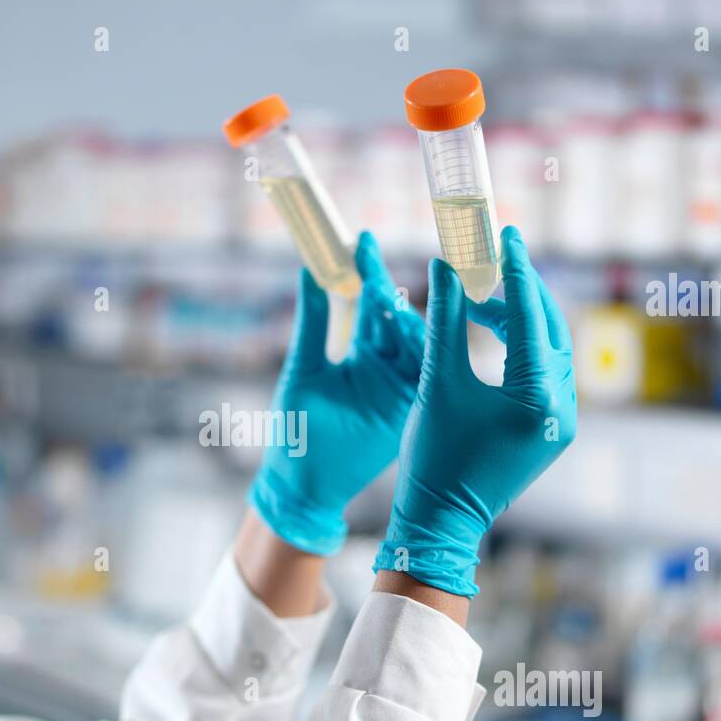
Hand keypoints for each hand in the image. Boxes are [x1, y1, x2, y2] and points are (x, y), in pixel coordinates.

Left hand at [247, 231, 424, 555]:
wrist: (301, 481)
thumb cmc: (297, 428)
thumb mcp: (304, 366)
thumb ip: (313, 320)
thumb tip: (309, 269)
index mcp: (362, 354)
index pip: (373, 303)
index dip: (369, 270)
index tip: (362, 239)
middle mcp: (387, 366)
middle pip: (397, 317)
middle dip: (388, 288)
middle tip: (373, 260)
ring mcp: (401, 386)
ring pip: (414, 342)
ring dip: (403, 317)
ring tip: (385, 295)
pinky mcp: (409, 408)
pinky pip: (424, 374)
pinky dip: (422, 351)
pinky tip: (413, 328)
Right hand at [373, 226, 575, 595]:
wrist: (440, 523)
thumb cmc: (433, 459)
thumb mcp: (437, 383)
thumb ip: (446, 321)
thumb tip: (448, 266)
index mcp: (538, 397)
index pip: (531, 316)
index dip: (515, 271)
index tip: (505, 235)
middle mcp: (561, 408)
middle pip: (550, 329)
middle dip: (521, 292)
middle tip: (493, 260)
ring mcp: (560, 422)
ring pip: (549, 351)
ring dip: (518, 320)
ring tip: (479, 299)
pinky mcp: (550, 431)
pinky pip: (544, 374)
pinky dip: (521, 348)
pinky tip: (491, 333)